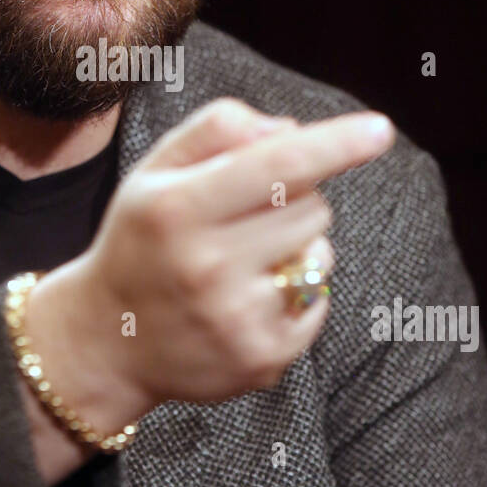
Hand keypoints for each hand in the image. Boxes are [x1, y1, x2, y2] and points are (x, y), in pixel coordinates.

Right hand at [29, 98, 394, 415]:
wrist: (106, 340)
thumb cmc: (141, 240)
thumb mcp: (154, 171)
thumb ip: (216, 131)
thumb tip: (288, 127)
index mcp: (177, 209)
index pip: (275, 166)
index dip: (333, 145)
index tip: (380, 130)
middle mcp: (207, 266)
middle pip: (311, 207)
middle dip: (297, 200)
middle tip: (246, 217)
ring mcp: (236, 318)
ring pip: (320, 255)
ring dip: (298, 246)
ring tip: (244, 260)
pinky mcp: (262, 358)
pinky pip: (319, 302)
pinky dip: (297, 292)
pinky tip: (248, 299)